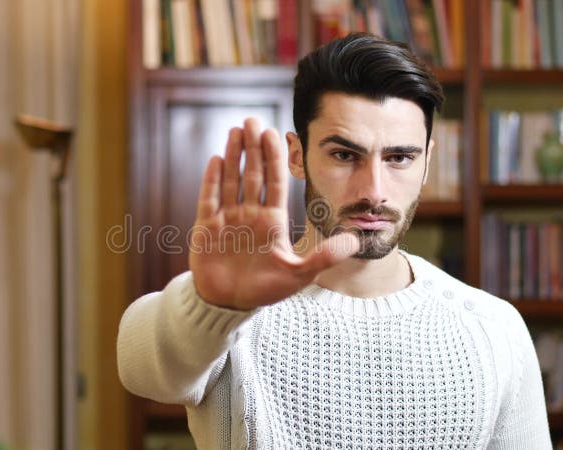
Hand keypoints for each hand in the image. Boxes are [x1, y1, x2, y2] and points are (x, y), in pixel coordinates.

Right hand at [189, 118, 358, 310]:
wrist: (229, 304)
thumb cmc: (264, 289)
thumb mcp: (299, 274)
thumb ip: (324, 256)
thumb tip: (355, 241)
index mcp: (272, 220)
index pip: (275, 182)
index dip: (275, 158)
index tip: (276, 134)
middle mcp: (250, 213)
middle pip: (252, 173)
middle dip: (253, 147)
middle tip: (252, 120)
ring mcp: (228, 218)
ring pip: (231, 179)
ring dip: (234, 155)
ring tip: (236, 130)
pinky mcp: (207, 227)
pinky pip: (210, 198)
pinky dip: (212, 180)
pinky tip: (217, 159)